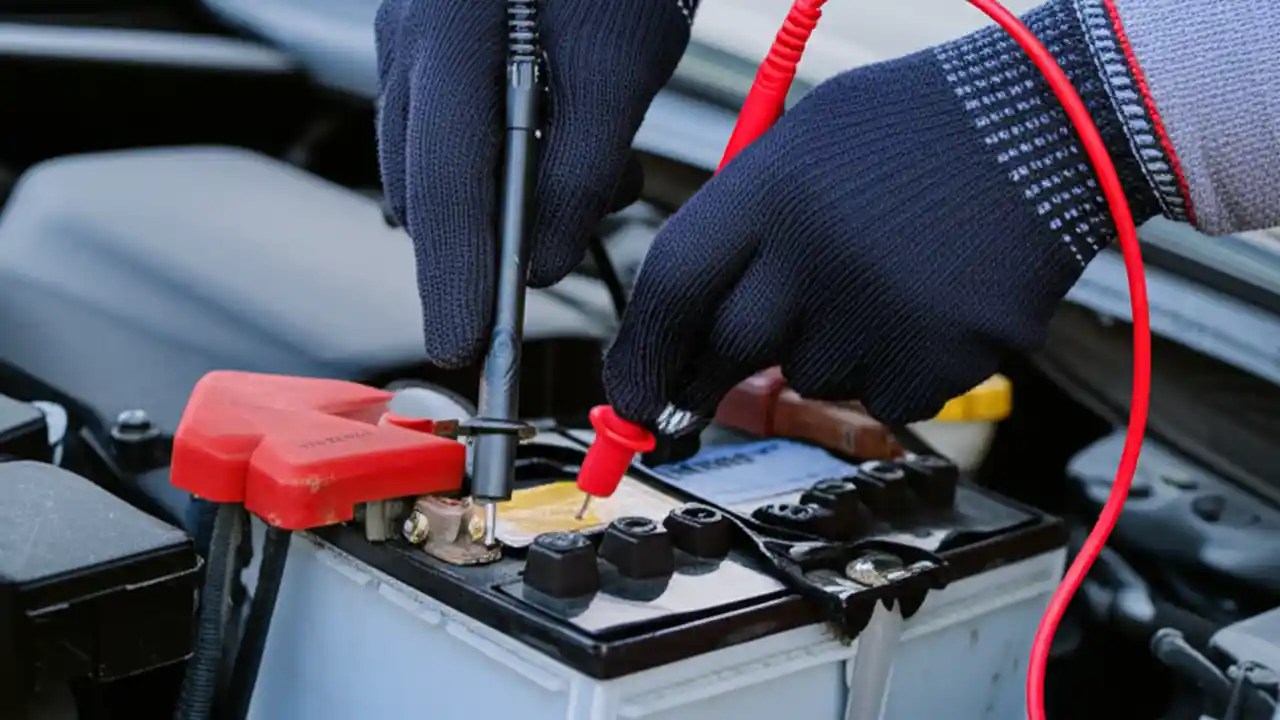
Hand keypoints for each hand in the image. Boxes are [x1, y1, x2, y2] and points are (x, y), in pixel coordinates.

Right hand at [375, 0, 695, 365]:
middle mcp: (411, 39)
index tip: (462, 343)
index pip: (446, 187)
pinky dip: (505, 165)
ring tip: (599, 179)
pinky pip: (451, 134)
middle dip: (477, 249)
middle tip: (521, 291)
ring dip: (508, 202)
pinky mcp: (432, 47)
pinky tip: (567, 147)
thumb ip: (578, 173)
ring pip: (440, 167)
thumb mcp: (621, 65)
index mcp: (451, 35)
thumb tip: (537, 267)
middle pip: (426, 186)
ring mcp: (410, 39)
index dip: (454, 275)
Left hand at [603, 5, 1159, 432]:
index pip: (671, 287)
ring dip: (821, 350)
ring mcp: (881, 313)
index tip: (628, 395)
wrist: (1051, 128)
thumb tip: (687, 321)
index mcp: (771, 190)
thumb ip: (742, 227)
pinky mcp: (939, 358)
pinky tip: (921, 307)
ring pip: (808, 375)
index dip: (638, 352)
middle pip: (726, 350)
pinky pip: (879, 398)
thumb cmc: (916, 133)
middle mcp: (816, 256)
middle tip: (707, 381)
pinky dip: (888, 369)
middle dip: (707, 374)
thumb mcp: (804, 143)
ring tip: (874, 283)